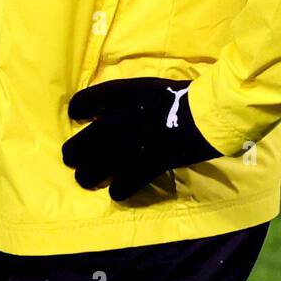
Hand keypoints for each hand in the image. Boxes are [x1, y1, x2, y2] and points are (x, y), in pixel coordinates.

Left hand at [62, 77, 222, 201]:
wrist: (210, 113)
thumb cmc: (184, 96)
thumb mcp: (151, 87)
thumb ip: (128, 98)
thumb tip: (107, 112)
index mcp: (127, 93)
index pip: (90, 98)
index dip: (78, 107)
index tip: (75, 115)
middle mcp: (126, 117)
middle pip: (89, 137)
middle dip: (75, 150)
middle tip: (69, 158)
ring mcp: (137, 142)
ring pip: (101, 163)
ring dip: (88, 174)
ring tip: (83, 179)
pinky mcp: (151, 163)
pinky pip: (128, 182)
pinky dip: (119, 189)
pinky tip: (115, 192)